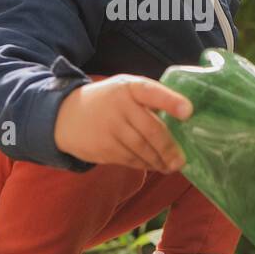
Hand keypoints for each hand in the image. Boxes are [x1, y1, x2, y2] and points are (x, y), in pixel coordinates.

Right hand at [53, 75, 191, 172]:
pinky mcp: (103, 149)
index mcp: (128, 87)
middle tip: (182, 160)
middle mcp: (119, 106)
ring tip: (171, 166)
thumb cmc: (107, 101)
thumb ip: (149, 99)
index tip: (189, 112)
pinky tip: (153, 165)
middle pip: (151, 130)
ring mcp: (110, 129)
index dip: (171, 102)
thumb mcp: (124, 89)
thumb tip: (183, 119)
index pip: (152, 92)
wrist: (65, 116)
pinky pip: (130, 159)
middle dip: (170, 148)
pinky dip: (145, 165)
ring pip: (142, 149)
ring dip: (159, 160)